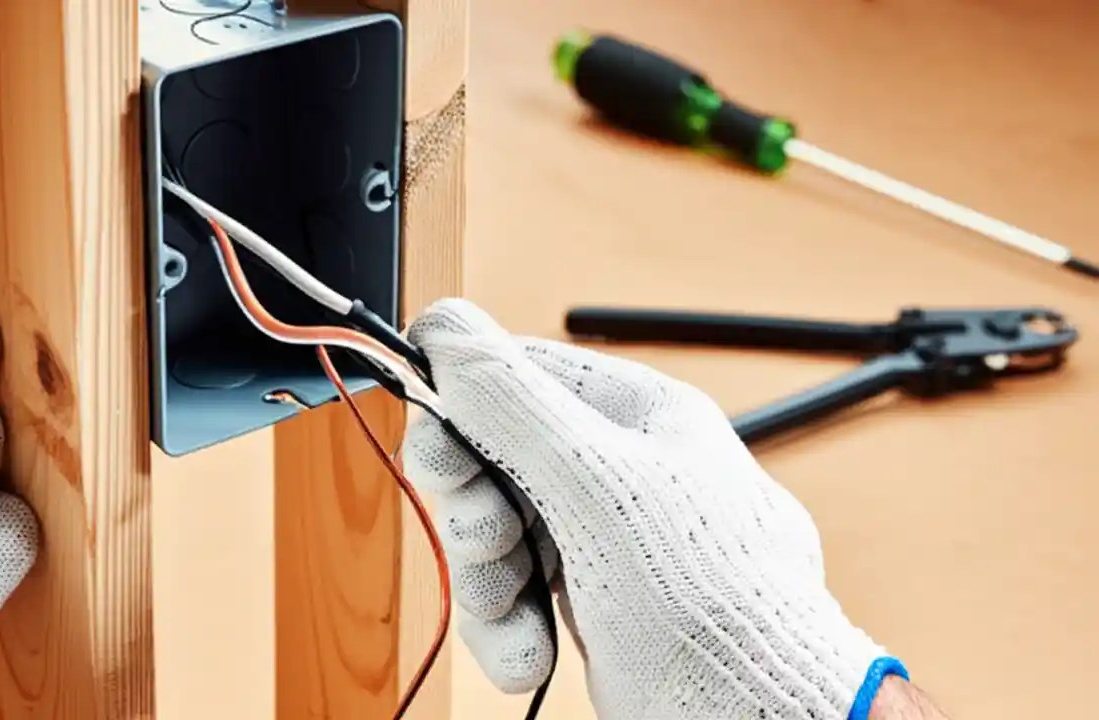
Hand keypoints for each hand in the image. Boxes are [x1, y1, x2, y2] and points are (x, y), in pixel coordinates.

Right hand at [404, 300, 890, 719]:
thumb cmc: (712, 606)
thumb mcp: (598, 485)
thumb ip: (512, 405)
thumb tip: (445, 325)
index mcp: (639, 417)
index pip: (521, 378)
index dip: (465, 410)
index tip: (437, 451)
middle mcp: (621, 475)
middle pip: (495, 463)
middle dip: (476, 513)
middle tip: (491, 541)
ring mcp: (606, 544)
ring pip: (496, 539)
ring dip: (487, 585)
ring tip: (514, 620)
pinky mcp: (594, 609)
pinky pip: (515, 600)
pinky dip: (508, 633)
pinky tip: (530, 658)